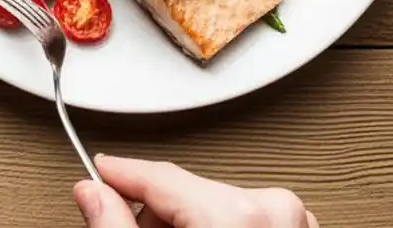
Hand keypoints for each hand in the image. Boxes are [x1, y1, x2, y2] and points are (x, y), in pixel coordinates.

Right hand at [74, 155, 316, 227]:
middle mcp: (277, 211)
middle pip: (188, 194)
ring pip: (216, 208)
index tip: (97, 172)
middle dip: (156, 217)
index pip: (160, 177)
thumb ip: (115, 227)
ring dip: (188, 227)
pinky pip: (249, 222)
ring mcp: (298, 226)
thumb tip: (94, 195)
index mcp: (239, 215)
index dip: (119, 173)